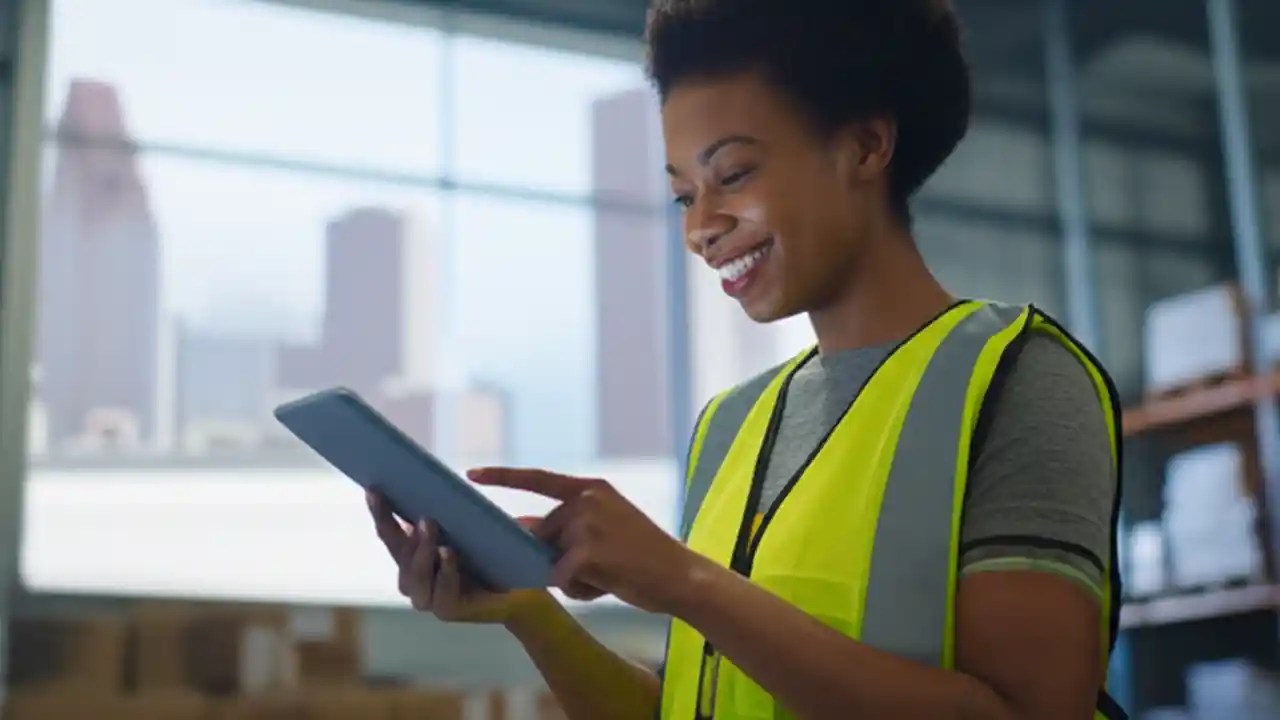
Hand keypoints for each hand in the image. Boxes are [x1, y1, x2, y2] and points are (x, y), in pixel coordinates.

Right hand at [366, 491, 550, 624]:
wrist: (520, 581)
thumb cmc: (490, 547)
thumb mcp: (465, 523)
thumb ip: (444, 510)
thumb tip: (427, 481)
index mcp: (412, 553)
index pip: (389, 533)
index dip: (380, 512)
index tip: (374, 489)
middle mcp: (414, 576)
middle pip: (397, 554)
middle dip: (398, 531)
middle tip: (417, 511)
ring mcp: (429, 596)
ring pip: (414, 578)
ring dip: (421, 552)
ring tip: (430, 527)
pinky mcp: (449, 611)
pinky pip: (441, 596)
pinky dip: (445, 574)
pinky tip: (449, 554)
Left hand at [468, 468, 696, 613]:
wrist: (681, 576)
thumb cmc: (642, 555)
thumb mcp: (605, 528)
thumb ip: (566, 525)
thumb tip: (519, 529)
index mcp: (592, 488)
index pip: (537, 479)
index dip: (502, 476)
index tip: (470, 474)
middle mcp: (587, 500)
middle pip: (543, 534)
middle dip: (561, 558)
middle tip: (603, 566)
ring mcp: (587, 525)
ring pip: (552, 560)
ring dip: (572, 576)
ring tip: (610, 573)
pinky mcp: (587, 554)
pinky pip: (562, 579)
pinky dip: (580, 590)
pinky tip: (609, 585)